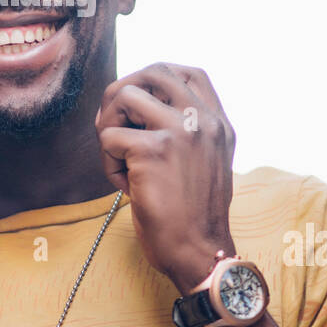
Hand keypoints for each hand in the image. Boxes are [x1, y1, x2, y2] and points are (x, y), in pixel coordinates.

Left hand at [94, 63, 235, 292]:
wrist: (199, 254)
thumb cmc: (193, 215)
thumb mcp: (205, 163)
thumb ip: (186, 131)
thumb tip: (134, 102)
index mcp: (218, 123)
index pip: (188, 72)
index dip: (154, 79)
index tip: (138, 106)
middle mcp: (204, 121)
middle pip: (152, 72)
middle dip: (122, 92)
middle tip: (113, 124)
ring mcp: (180, 131)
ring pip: (124, 96)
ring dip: (109, 125)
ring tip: (119, 158)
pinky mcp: (154, 151)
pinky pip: (108, 136)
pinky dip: (107, 163)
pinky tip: (126, 186)